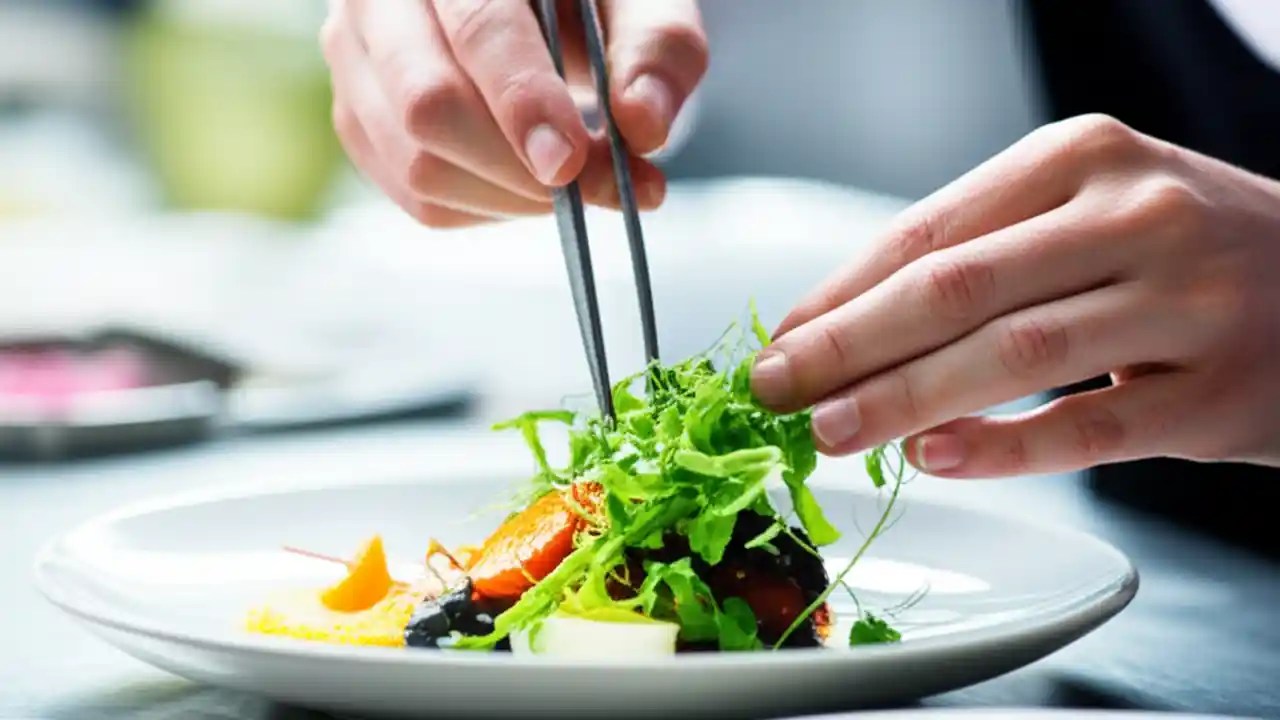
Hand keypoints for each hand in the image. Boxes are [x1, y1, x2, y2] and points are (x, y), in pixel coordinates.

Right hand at [321, 0, 706, 226]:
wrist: (535, 4)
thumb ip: (659, 47)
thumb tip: (645, 126)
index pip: (478, 30)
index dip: (523, 103)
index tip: (570, 163)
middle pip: (428, 106)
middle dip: (520, 168)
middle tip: (595, 184)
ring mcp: (357, 59)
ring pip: (417, 164)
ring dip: (512, 198)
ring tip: (576, 182)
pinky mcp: (359, 117)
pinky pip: (416, 196)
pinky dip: (487, 206)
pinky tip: (530, 181)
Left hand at [753, 114, 1279, 476]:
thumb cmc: (1179, 250)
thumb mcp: (1083, 212)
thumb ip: (977, 256)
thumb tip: (840, 323)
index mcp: (1080, 157)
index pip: (929, 232)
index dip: (839, 296)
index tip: (778, 343)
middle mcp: (1134, 214)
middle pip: (958, 289)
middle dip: (849, 348)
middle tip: (777, 392)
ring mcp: (1184, 301)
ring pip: (1016, 354)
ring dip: (906, 399)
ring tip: (832, 431)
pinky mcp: (1216, 391)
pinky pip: (1089, 428)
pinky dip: (1003, 447)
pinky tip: (935, 458)